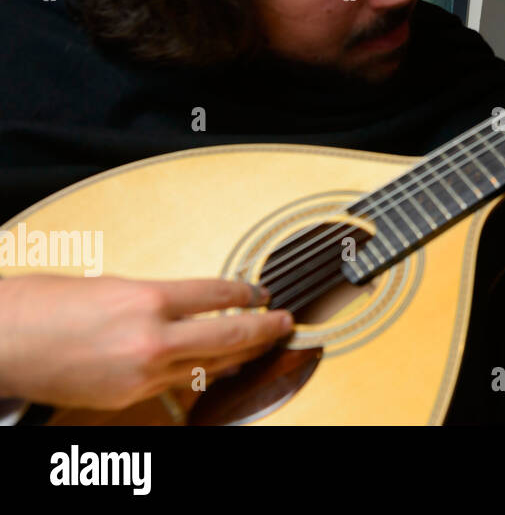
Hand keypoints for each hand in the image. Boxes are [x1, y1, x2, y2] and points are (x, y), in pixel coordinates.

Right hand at [0, 275, 293, 408]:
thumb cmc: (41, 304)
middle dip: (265, 329)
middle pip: (229, 336)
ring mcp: (141, 374)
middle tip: (286, 322)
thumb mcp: (111, 283)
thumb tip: (188, 302)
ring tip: (261, 345)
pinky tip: (211, 367)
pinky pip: (176, 384)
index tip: (264, 293)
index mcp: (147, 299)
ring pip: (208, 366)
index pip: (219, 296)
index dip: (249, 294)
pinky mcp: (127, 397)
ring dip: (239, 355)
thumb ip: (155, 296)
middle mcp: (151, 340)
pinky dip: (200, 372)